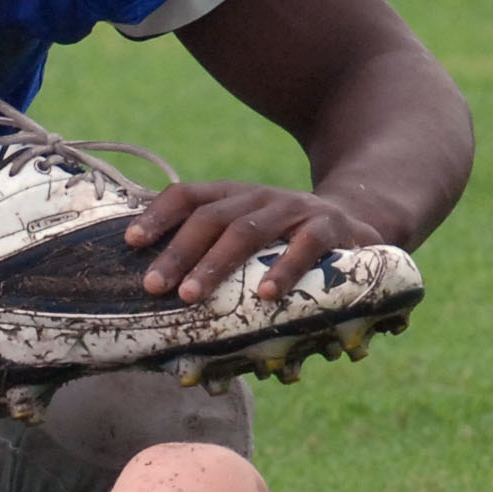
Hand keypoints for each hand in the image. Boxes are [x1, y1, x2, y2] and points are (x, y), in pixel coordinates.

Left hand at [124, 182, 387, 304]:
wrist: (361, 219)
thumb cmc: (287, 240)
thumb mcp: (250, 235)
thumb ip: (215, 251)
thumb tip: (159, 292)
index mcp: (233, 196)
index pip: (187, 195)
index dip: (158, 215)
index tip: (130, 242)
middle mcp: (258, 197)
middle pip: (209, 218)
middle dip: (177, 252)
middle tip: (153, 286)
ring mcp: (294, 208)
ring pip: (247, 231)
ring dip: (215, 264)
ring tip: (191, 295)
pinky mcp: (331, 227)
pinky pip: (306, 245)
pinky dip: (285, 269)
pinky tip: (266, 295)